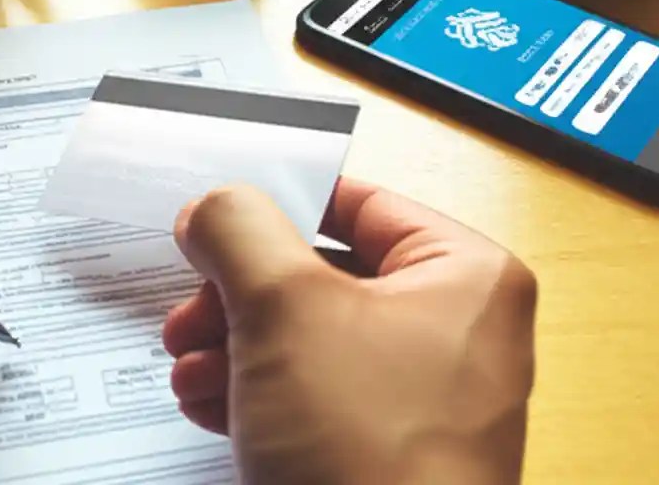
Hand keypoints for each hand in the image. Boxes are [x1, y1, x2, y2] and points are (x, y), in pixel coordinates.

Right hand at [163, 181, 535, 484]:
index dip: (279, 204)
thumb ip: (240, 230)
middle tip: (193, 306)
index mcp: (466, 277)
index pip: (359, 203)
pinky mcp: (387, 451)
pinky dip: (255, 392)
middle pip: (323, 275)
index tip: (217, 215)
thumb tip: (215, 206)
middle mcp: (455, 333)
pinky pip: (314, 397)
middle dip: (240, 294)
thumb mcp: (284, 307)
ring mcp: (423, 399)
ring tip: (192, 366)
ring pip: (308, 339)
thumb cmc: (368, 453)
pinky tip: (210, 404)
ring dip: (234, 344)